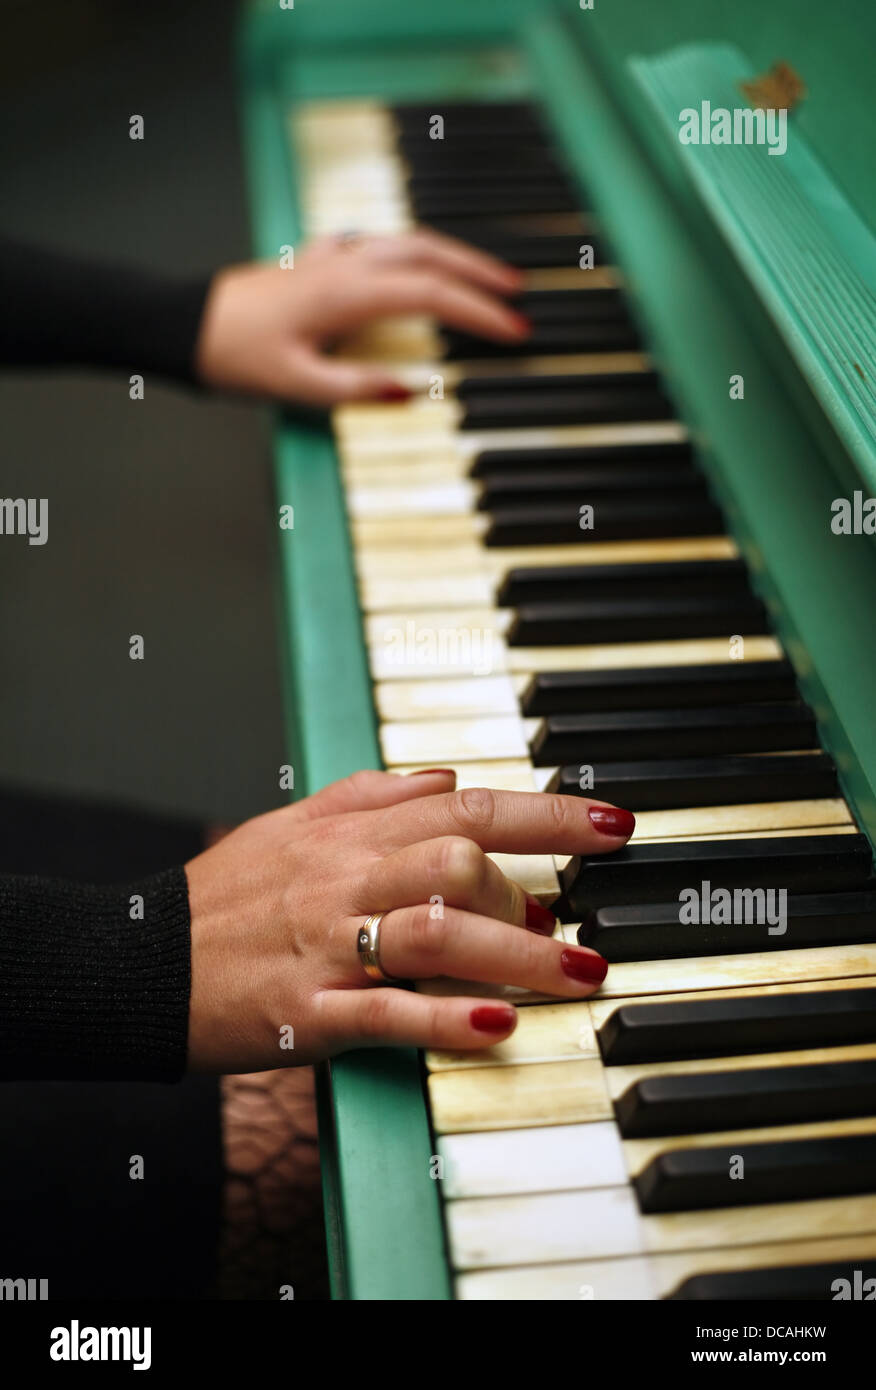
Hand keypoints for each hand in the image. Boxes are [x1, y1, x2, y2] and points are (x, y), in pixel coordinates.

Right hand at [184, 769, 634, 1072]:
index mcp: (347, 832)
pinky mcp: (307, 1012)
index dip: (549, 814)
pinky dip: (446, 1019)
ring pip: (438, 931)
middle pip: (460, 861)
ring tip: (575, 975)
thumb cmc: (222, 895)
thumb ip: (372, 795)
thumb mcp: (290, 822)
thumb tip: (449, 778)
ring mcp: (327, 946)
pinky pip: (387, 1012)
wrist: (136, 961)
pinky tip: (496, 1026)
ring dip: (520, 955)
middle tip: (564, 927)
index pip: (467, 806)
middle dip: (531, 891)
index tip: (614, 824)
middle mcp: (344, 879)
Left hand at [193, 228, 526, 405]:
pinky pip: (373, 242)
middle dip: (479, 273)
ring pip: (405, 240)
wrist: (184, 325)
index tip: (513, 330)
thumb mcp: (297, 385)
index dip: (479, 312)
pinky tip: (406, 258)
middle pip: (429, 254)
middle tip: (516, 292)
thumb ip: (357, 390)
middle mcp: (345, 265)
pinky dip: (405, 248)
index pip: (433, 295)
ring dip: (449, 255)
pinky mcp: (314, 262)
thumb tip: (410, 392)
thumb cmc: (234, 355)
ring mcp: (330, 258)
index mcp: (348, 293)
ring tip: (480, 275)